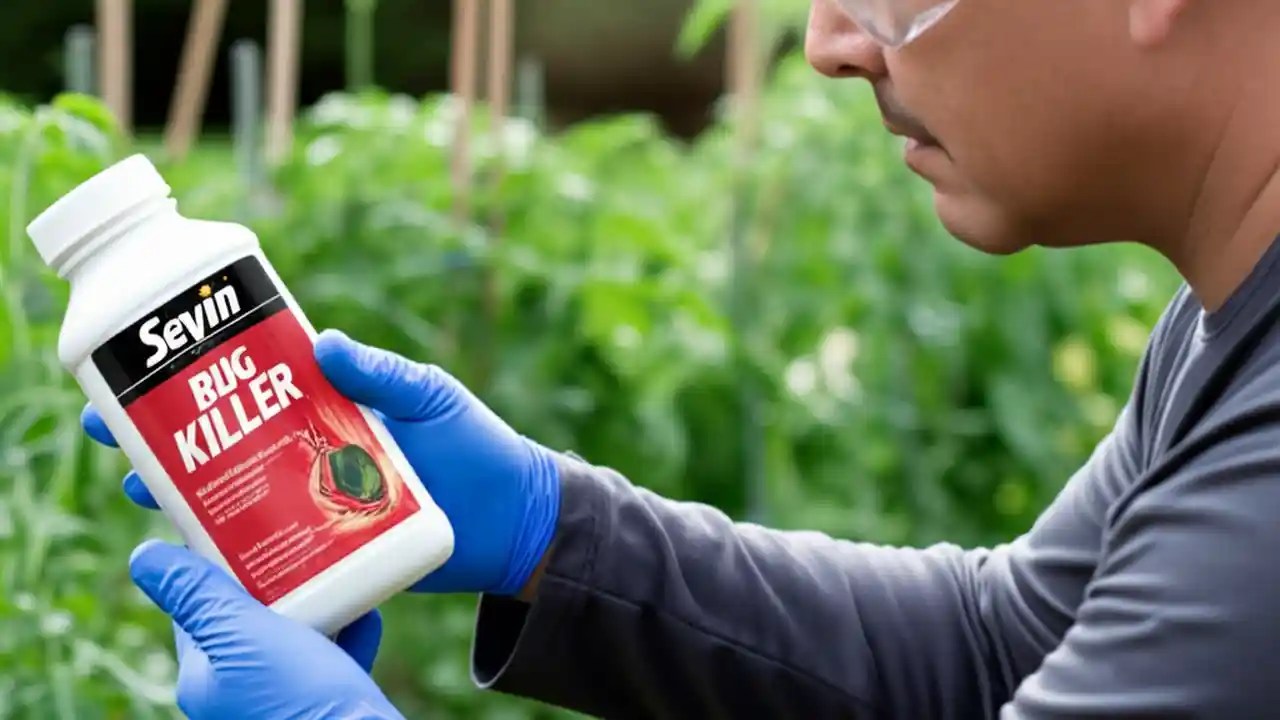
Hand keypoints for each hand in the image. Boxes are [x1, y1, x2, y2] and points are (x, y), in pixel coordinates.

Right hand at [83, 328, 561, 597]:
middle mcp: (308, 449)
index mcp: (329, 403)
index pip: (248, 383)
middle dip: (162, 435)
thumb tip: (326, 343)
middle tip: (109, 430)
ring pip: (231, 493)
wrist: (513, 521)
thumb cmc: (475, 445)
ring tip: (139, 488)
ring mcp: (311, 499)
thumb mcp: (431, 397)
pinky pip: (266, 546)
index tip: (139, 366)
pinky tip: (189, 547)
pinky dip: (225, 546)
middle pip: (222, 439)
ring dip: (179, 491)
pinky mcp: (324, 546)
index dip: (194, 374)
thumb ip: (385, 374)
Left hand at [127, 538, 403, 719]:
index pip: (198, 607)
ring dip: (319, 599)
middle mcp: (238, 691)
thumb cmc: (298, 698)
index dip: (214, 563)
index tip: (238, 522)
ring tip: (336, 565)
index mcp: (205, 677)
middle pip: (251, 617)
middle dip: (276, 578)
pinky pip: (336, 657)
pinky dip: (350, 630)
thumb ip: (197, 596)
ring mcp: (283, 699)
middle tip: (295, 535)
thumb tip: (144, 556)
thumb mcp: (243, 635)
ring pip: (297, 634)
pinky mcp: (326, 704)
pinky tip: (366, 608)